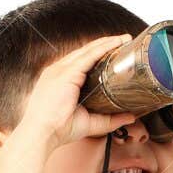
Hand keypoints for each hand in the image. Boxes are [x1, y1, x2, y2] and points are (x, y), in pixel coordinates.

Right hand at [18, 35, 137, 152]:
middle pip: (85, 52)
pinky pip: (89, 55)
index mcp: (60, 80)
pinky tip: (116, 44)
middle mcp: (59, 70)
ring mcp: (61, 69)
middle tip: (124, 41)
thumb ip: (110, 120)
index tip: (114, 53)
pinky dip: (104, 48)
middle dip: (105, 45)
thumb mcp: (89, 123)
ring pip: (88, 50)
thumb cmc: (58, 130)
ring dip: (107, 43)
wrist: (41, 133)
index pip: (81, 62)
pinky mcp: (66, 72)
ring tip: (124, 39)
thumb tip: (131, 117)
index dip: (98, 55)